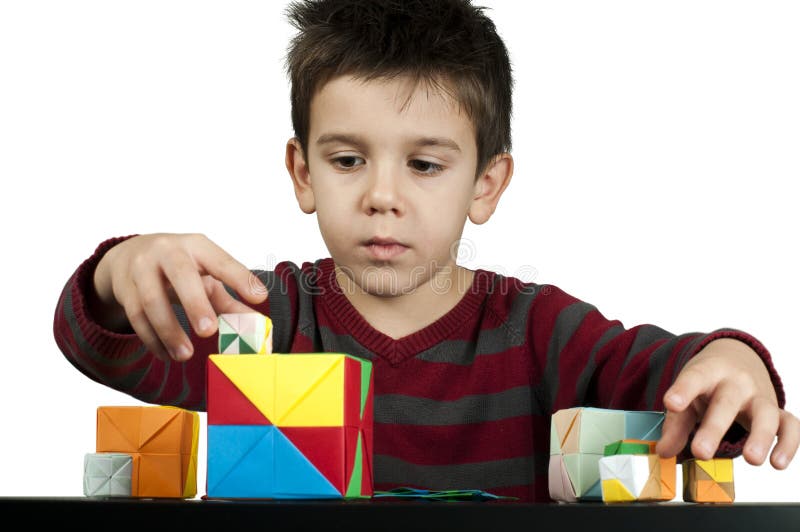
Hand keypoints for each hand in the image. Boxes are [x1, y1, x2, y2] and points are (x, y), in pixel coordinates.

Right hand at [90, 233, 267, 361]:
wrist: (128, 255)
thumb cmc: (179, 267)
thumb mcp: (205, 274)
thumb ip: (229, 299)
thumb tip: (255, 324)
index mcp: (196, 246)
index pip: (221, 260)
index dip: (240, 278)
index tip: (259, 298)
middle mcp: (167, 251)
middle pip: (181, 275)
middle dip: (195, 304)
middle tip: (209, 331)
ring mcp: (141, 268)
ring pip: (152, 301)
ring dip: (169, 331)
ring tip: (185, 355)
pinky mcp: (124, 288)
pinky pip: (136, 316)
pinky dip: (152, 339)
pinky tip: (166, 355)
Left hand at [655, 338, 798, 468]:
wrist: (738, 359)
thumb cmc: (708, 383)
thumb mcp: (688, 396)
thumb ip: (675, 424)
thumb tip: (664, 451)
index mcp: (708, 372)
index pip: (694, 377)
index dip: (682, 390)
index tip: (670, 403)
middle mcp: (736, 382)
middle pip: (726, 402)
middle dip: (714, 428)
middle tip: (700, 452)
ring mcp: (759, 396)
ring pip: (765, 413)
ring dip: (760, 437)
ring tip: (751, 459)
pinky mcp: (778, 411)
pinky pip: (790, 426)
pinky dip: (788, 444)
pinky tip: (777, 463)